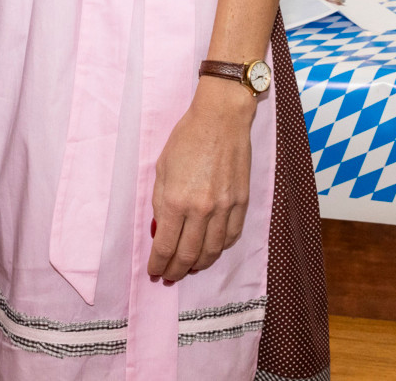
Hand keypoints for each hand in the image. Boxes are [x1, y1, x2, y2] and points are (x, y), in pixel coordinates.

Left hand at [146, 79, 254, 283]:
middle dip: (176, 270)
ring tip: (189, 268)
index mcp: (177, 199)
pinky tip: (211, 250)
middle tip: (169, 276)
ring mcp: (225, 207)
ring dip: (198, 264)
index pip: (166, 245)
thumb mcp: (162, 169)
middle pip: (189, 254)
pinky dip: (220, 249)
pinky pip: (231, 236)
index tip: (154, 271)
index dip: (158, 263)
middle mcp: (202, 209)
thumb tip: (161, 231)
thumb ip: (161, 202)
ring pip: (212, 251)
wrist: (221, 119)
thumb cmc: (187, 139)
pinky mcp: (241, 203)